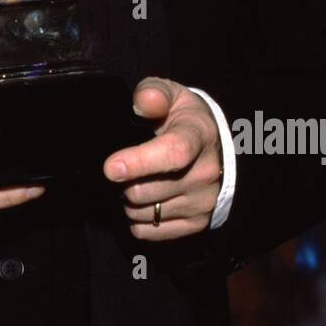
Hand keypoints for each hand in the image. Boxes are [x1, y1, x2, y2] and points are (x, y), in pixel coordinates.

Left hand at [102, 77, 223, 240]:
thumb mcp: (172, 95)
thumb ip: (154, 94)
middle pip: (145, 190)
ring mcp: (202, 201)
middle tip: (124, 167)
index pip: (172, 154)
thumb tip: (143, 102)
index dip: (139, 162)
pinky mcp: (196, 223)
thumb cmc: (184, 119)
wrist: (214, 147)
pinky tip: (146, 198)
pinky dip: (138, 219)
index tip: (111, 168)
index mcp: (198, 136)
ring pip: (143, 213)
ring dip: (129, 200)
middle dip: (123, 181)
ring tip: (137, 180)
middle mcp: (205, 173)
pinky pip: (149, 231)